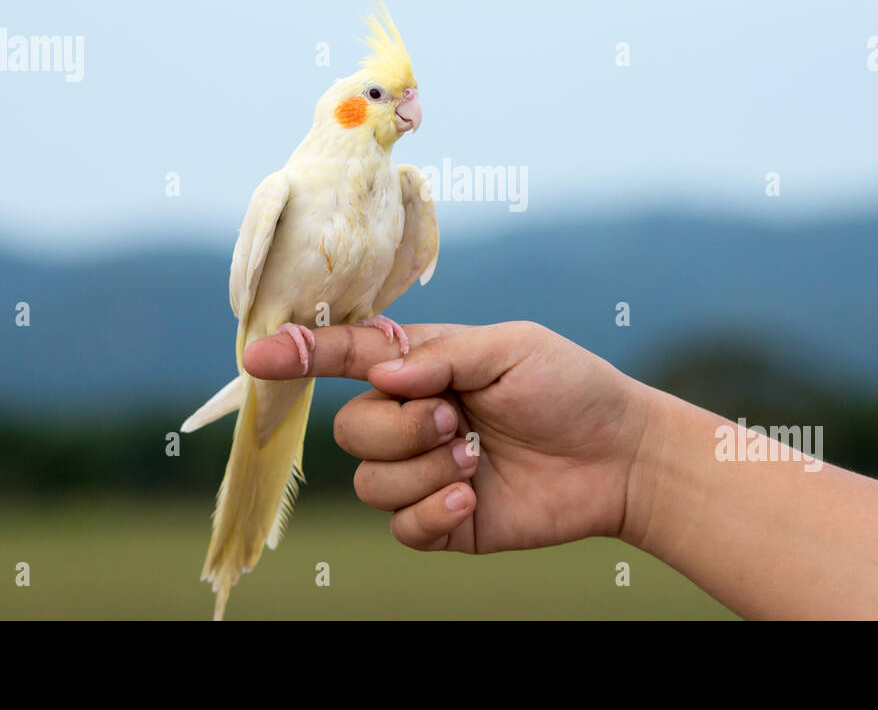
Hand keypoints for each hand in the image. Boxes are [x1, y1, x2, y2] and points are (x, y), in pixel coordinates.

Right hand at [242, 321, 654, 553]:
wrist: (618, 457)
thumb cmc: (569, 387)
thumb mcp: (510, 347)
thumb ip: (440, 356)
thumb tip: (380, 377)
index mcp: (422, 367)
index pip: (346, 359)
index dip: (301, 355)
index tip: (259, 355)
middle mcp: (412, 419)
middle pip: (349, 430)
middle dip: (400, 427)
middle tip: (459, 419)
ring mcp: (424, 473)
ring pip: (369, 482)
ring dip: (424, 470)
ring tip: (478, 458)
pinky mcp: (442, 522)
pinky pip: (399, 528)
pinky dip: (431, 512)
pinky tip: (473, 496)